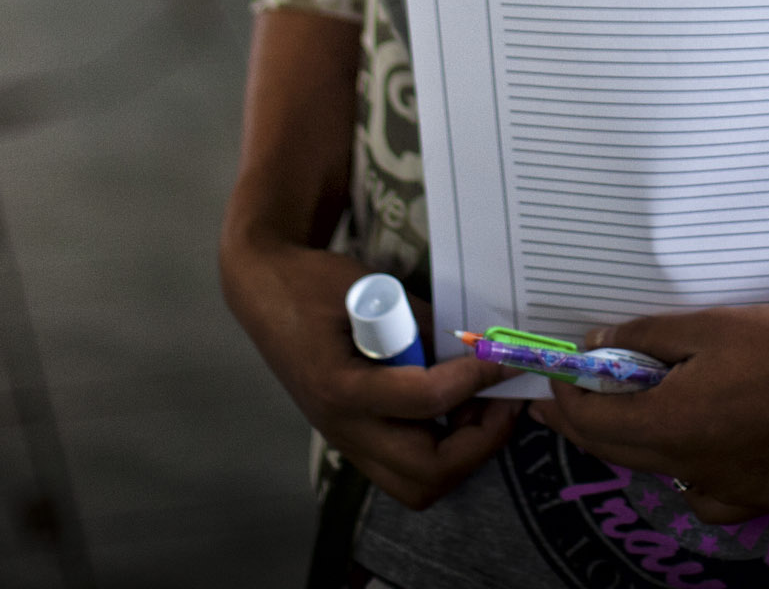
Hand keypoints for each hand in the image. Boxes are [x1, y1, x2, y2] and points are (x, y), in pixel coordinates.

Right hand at [218, 237, 514, 509]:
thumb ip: (424, 326)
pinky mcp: (353, 439)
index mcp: (340, 386)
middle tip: (505, 401)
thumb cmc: (314, 284)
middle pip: (425, 472)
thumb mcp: (373, 289)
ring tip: (482, 410)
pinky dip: (441, 452)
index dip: (476, 379)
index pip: (426, 399)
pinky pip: (405, 469)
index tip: (503, 357)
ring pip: (416, 485)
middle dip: (479, 442)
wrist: (263, 293)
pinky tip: (456, 411)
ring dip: (461, 456)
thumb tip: (479, 348)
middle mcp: (342, 426)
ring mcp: (346, 439)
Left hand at [538, 303, 768, 516]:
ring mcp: (721, 490)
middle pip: (616, 452)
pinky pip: (704, 495)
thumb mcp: (704, 327)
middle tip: (571, 399)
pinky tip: (698, 453)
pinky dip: (687, 475)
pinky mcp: (754, 497)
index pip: (590, 422)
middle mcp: (685, 469)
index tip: (554, 378)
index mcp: (665, 425)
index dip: (563, 400)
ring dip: (634, 445)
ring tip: (636, 413)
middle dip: (585, 423)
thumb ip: (642, 339)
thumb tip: (595, 346)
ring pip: (657, 473)